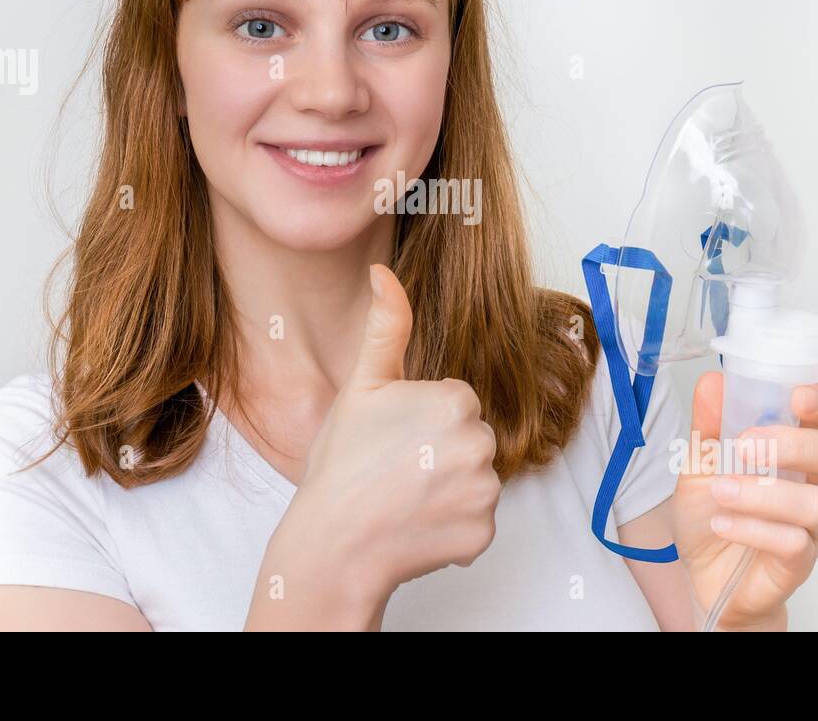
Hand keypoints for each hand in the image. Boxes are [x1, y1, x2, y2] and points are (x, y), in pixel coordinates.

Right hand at [290, 264, 501, 597]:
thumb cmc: (342, 464)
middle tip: (395, 469)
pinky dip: (454, 526)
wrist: (333, 545)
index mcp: (455, 400)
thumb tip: (384, 271)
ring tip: (404, 498)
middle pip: (472, 438)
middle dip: (441, 452)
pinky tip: (418, 525)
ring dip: (449, 489)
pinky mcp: (484, 534)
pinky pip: (478, 520)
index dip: (422, 420)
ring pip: (476, 478)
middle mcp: (480, 442)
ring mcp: (484, 492)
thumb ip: (385, 326)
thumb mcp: (362, 387)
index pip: (456, 401)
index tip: (392, 439)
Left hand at [672, 373, 817, 629]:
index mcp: (794, 450)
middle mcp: (810, 482)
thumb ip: (708, 424)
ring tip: (722, 492)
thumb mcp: (699, 463)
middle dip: (794, 443)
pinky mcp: (798, 561)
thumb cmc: (711, 513)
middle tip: (745, 446)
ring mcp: (809, 524)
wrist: (702, 574)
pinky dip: (754, 528)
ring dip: (764, 493)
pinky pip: (795, 542)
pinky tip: (723, 524)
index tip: (798, 395)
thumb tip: (713, 382)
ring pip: (815, 502)